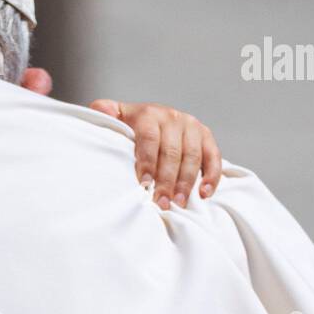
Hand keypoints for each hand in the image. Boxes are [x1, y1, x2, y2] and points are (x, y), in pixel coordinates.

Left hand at [88, 100, 221, 208]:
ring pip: (192, 157)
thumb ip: (104, 113)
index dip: (147, 162)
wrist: (152, 117)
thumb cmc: (129, 125)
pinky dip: (212, 176)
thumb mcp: (115, 116)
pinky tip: (204, 194)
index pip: (149, 139)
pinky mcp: (206, 137)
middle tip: (161, 202)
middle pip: (171, 152)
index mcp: (149, 114)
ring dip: (186, 182)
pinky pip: (213, 157)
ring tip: (178, 203)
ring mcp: (191, 127)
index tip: (144, 185)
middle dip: (166, 180)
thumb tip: (100, 110)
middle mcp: (173, 118)